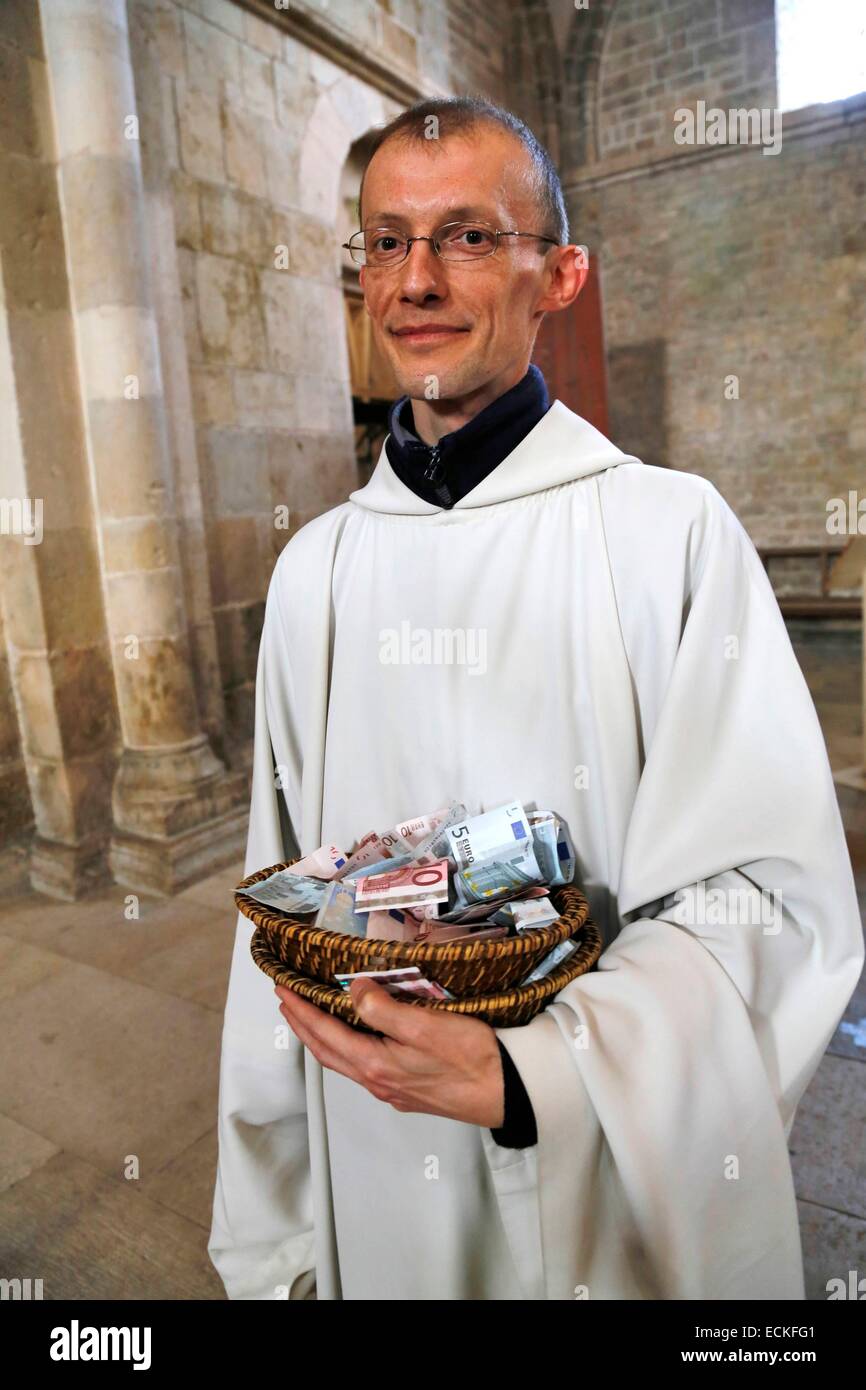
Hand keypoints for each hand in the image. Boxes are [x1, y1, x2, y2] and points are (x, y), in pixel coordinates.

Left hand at [275, 980, 505, 1127]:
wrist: (506, 1093)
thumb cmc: (471, 1058)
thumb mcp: (425, 1025)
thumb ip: (383, 1009)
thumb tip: (354, 990)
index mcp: (375, 1065)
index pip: (324, 1034)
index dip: (301, 1012)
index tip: (282, 991)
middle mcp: (378, 1081)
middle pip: (327, 1052)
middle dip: (304, 1027)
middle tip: (287, 1002)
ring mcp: (393, 1090)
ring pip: (344, 1062)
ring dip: (323, 1039)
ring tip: (313, 1018)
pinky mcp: (409, 1092)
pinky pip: (364, 1068)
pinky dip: (347, 1049)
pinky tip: (356, 1040)